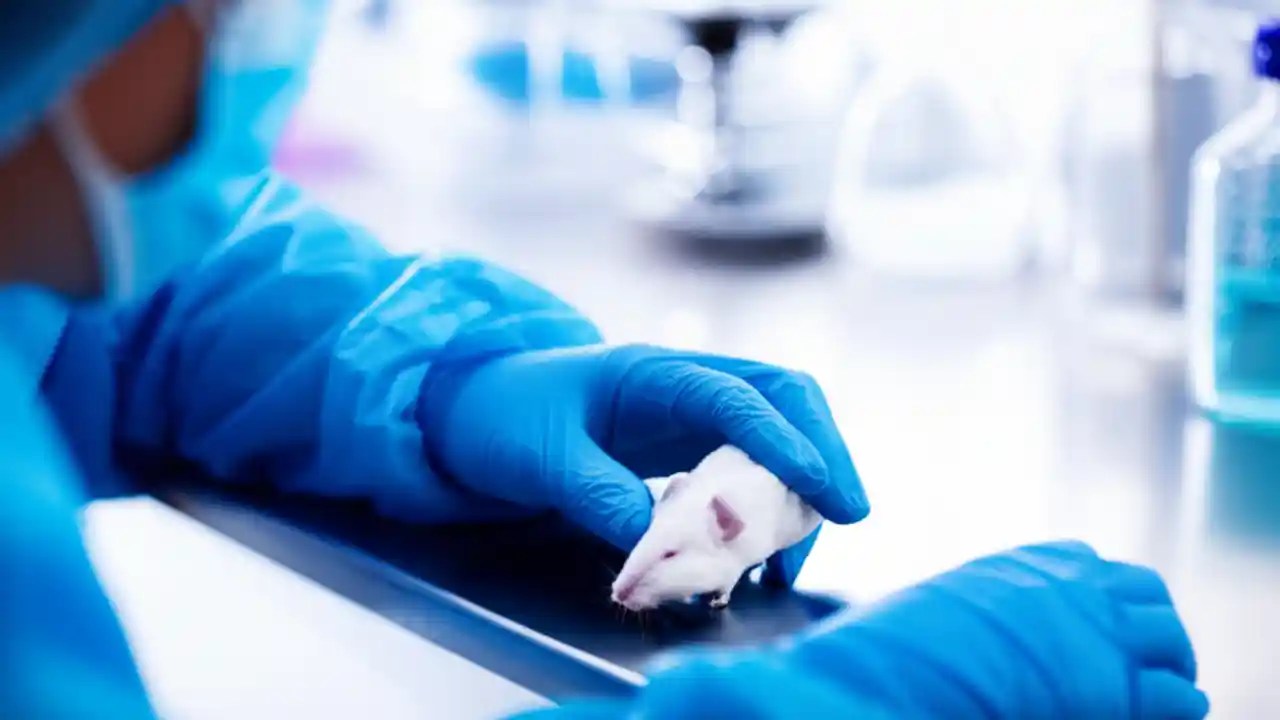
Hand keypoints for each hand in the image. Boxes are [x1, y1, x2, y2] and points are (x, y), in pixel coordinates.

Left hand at [419, 343, 867, 583]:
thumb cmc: (505, 417)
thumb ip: (597, 493)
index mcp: (653, 372)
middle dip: (822, 449)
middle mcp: (686, 385)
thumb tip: (656, 542)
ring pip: (775, 432)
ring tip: (800, 553)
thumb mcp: (541, 457)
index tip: (822, 491)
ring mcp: (691, 414)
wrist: (474, 410)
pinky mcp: (687, 448)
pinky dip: (767, 507)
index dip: (783, 442)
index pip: (737, 397)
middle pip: (782, 397)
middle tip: (850, 512)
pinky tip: (763, 555)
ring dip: (800, 484)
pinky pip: (746, 469)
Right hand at [770, 541, 1202, 717]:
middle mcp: (1074, 586)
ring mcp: (1102, 632)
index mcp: (1028, 564)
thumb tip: (981, 632)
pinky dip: (1176, 708)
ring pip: (1170, 638)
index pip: (1093, 565)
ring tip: (1165, 695)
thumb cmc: (901, 650)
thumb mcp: (946, 606)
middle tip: (1149, 664)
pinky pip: (1178, 696)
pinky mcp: (1120, 685)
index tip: (1100, 628)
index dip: (1104, 598)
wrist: (902, 675)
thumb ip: (984, 607)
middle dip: (1151, 625)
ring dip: (1170, 664)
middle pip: (1145, 592)